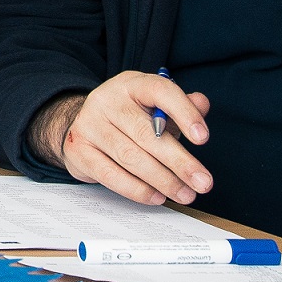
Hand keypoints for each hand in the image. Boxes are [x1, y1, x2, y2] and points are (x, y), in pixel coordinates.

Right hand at [29, 72, 213, 206]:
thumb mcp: (155, 106)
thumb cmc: (129, 118)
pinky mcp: (78, 150)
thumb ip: (180, 105)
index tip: (203, 138)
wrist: (85, 127)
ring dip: (163, 181)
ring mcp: (89, 124)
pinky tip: (157, 196)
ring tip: (185, 194)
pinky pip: (111, 175)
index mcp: (131, 84)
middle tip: (203, 183)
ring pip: (130, 157)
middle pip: (146, 132)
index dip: (184, 113)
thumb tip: (202, 103)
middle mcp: (107, 100)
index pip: (159, 90)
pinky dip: (137, 190)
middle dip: (179, 162)